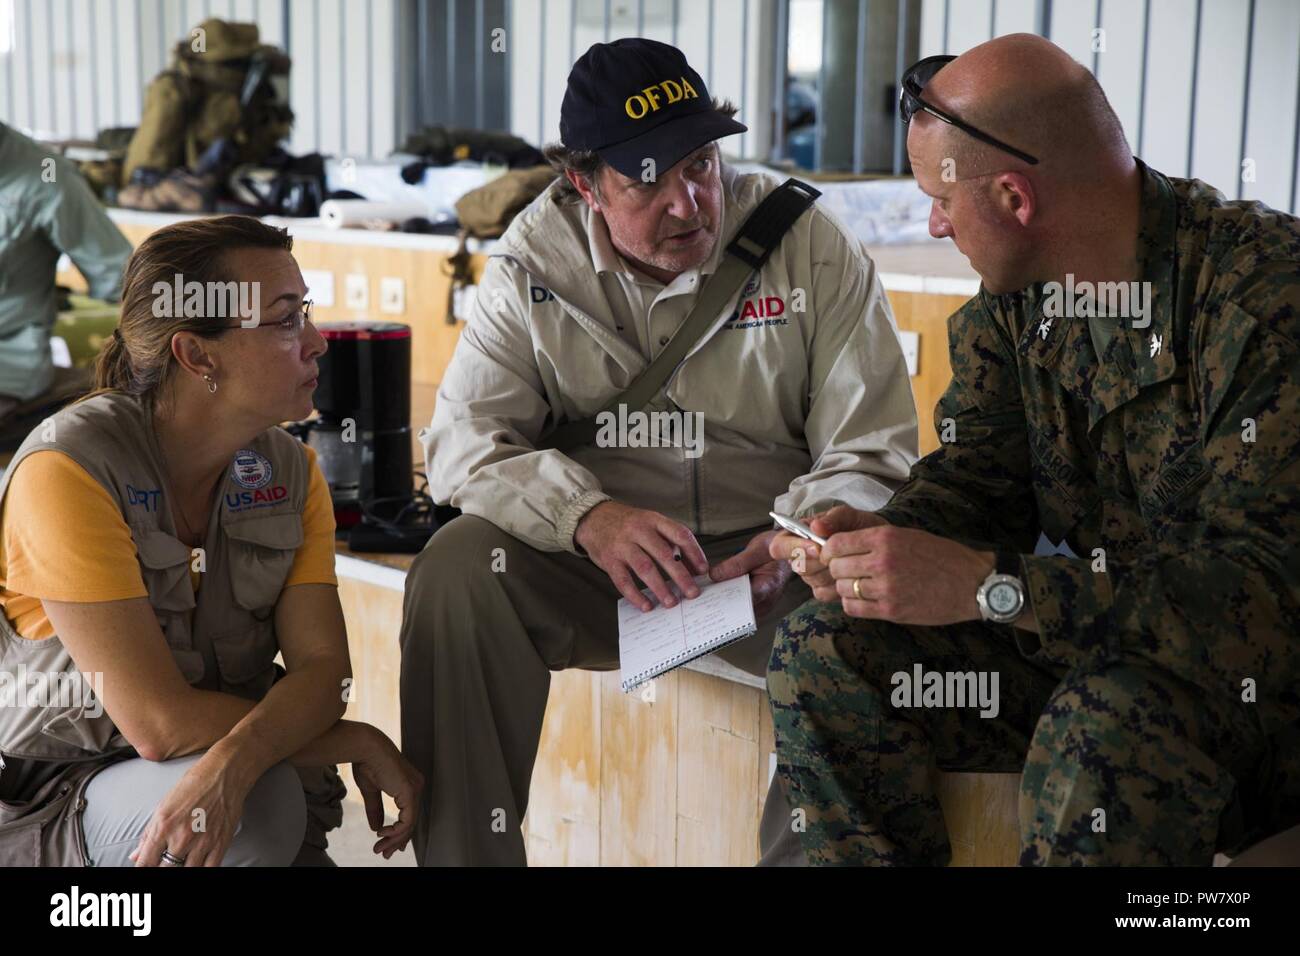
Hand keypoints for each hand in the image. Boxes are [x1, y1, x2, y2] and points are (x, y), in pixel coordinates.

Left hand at [130, 750, 247, 867]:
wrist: (225, 773)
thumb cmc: (194, 784)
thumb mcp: (164, 805)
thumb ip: (149, 834)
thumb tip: (136, 855)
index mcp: (163, 826)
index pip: (145, 863)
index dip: (142, 870)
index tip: (145, 869)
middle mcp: (181, 837)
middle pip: (165, 870)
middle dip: (161, 868)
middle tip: (163, 863)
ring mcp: (202, 842)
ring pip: (186, 871)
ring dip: (180, 869)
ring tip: (179, 863)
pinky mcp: (221, 843)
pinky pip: (209, 869)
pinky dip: (201, 870)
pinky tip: (196, 865)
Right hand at [351, 729, 424, 858]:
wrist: (365, 747)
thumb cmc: (367, 762)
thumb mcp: (371, 790)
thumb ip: (375, 809)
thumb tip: (376, 827)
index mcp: (408, 785)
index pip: (409, 815)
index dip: (399, 833)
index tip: (387, 845)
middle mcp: (416, 787)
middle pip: (410, 822)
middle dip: (396, 841)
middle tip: (383, 853)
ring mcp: (415, 789)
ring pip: (409, 824)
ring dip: (393, 839)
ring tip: (379, 849)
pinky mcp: (410, 792)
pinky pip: (407, 820)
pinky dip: (395, 831)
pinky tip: (382, 834)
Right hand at [574, 501, 708, 611]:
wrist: (594, 518)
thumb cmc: (628, 525)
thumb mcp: (650, 524)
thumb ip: (670, 542)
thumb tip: (692, 567)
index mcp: (654, 520)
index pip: (680, 534)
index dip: (694, 553)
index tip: (703, 570)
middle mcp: (639, 530)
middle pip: (664, 554)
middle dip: (681, 576)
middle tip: (693, 593)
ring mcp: (622, 545)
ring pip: (645, 568)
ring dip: (660, 587)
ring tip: (671, 602)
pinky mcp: (609, 560)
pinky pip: (623, 581)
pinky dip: (636, 595)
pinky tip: (646, 605)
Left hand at [709, 530, 791, 617]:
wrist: (788, 549)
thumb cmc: (776, 548)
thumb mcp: (756, 549)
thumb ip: (736, 564)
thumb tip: (715, 575)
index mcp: (769, 586)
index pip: (743, 600)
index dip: (723, 600)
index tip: (708, 598)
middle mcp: (768, 600)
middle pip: (738, 609)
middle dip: (720, 603)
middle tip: (703, 597)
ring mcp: (763, 604)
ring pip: (738, 610)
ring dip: (724, 601)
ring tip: (708, 593)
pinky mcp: (758, 603)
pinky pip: (741, 605)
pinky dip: (729, 598)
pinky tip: (718, 591)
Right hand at [768, 505, 887, 602]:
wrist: (879, 545)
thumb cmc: (860, 527)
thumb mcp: (849, 516)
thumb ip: (833, 518)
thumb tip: (815, 526)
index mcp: (798, 534)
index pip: (778, 546)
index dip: (794, 548)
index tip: (817, 547)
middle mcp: (800, 555)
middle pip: (797, 566)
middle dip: (820, 561)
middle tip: (840, 554)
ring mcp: (810, 574)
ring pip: (810, 580)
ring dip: (831, 572)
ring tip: (849, 561)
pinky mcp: (822, 589)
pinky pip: (822, 593)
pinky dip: (837, 585)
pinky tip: (850, 575)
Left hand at [821, 524, 995, 624]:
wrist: (972, 584)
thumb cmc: (942, 556)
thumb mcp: (908, 535)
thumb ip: (875, 540)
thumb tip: (841, 545)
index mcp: (885, 538)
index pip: (836, 543)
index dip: (828, 550)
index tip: (831, 554)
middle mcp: (882, 562)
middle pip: (836, 567)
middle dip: (836, 569)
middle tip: (845, 571)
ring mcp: (886, 588)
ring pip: (843, 588)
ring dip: (846, 587)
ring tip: (859, 585)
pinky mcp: (891, 610)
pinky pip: (854, 608)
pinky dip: (853, 604)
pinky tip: (865, 599)